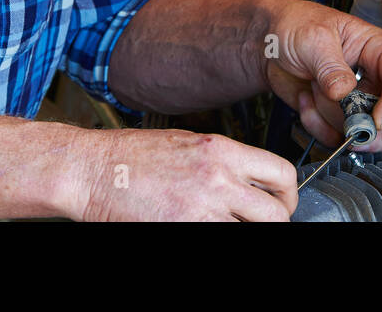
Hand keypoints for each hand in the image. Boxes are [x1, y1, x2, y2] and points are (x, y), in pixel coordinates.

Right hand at [74, 127, 297, 220]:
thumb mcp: (189, 143)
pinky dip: (218, 236)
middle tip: (262, 223)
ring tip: (230, 224)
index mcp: (221, 150)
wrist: (93, 170)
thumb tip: (250, 181)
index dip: (288, 194)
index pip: (282, 173)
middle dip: (276, 221)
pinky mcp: (184, 229)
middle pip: (276, 213)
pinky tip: (206, 227)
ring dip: (245, 230)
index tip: (281, 202)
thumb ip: (224, 162)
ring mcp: (201, 208)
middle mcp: (217, 178)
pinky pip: (218, 239)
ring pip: (251, 231)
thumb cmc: (132, 156)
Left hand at [262, 0, 381, 152]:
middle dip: (372, 127)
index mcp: (376, 48)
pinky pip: (336, 135)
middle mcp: (372, 76)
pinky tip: (304, 100)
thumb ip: (330, 66)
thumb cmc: (295, 25)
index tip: (379, 119)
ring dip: (331, 119)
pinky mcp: (335, 115)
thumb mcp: (314, 39)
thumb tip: (345, 92)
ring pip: (361, 129)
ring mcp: (354, 99)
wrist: (266, 43)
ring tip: (311, 92)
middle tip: (352, 131)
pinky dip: (316, 125)